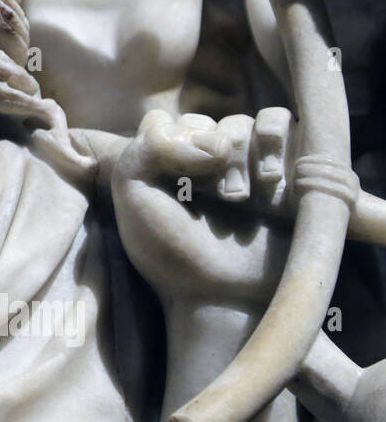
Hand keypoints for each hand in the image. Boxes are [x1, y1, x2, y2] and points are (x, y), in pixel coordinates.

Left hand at [111, 108, 295, 308]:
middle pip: (208, 122)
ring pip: (244, 123)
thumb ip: (146, 147)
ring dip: (243, 154)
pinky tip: (272, 182)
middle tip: (221, 198)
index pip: (167, 122)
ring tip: (246, 197)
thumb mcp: (135, 196)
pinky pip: (283, 124)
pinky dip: (275, 143)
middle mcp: (204, 166)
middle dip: (209, 155)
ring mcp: (246, 168)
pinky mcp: (286, 172)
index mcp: (164, 170)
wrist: (227, 298)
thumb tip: (215, 139)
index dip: (171, 142)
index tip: (173, 179)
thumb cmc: (173, 252)